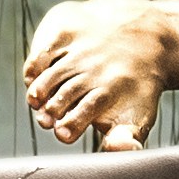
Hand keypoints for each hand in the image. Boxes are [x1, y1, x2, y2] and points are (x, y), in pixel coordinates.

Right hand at [21, 0, 178, 149]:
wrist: (144, 35)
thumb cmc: (134, 86)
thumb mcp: (139, 114)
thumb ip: (125, 139)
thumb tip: (116, 149)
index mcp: (115, 90)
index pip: (90, 108)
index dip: (72, 123)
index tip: (62, 134)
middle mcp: (98, 67)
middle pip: (68, 91)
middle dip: (53, 109)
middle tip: (46, 121)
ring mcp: (81, 49)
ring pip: (54, 73)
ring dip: (40, 91)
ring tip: (36, 103)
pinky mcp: (66, 30)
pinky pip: (44, 51)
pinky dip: (34, 68)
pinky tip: (33, 81)